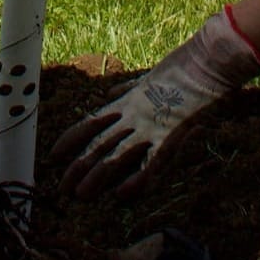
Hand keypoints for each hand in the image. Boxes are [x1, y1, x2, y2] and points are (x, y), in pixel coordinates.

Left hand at [51, 8, 259, 200]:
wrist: (206, 63)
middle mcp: (131, 116)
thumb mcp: (147, 76)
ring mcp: (149, 127)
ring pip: (115, 155)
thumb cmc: (181, 67)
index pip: (89, 123)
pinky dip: (135, 181)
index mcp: (125, 103)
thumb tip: (109, 93)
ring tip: (81, 196)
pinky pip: (149, 163)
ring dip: (96, 177)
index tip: (53, 156)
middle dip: (77, 168)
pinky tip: (122, 195)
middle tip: (63, 189)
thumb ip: (127, 88)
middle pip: (96, 144)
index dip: (69, 141)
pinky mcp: (169, 136)